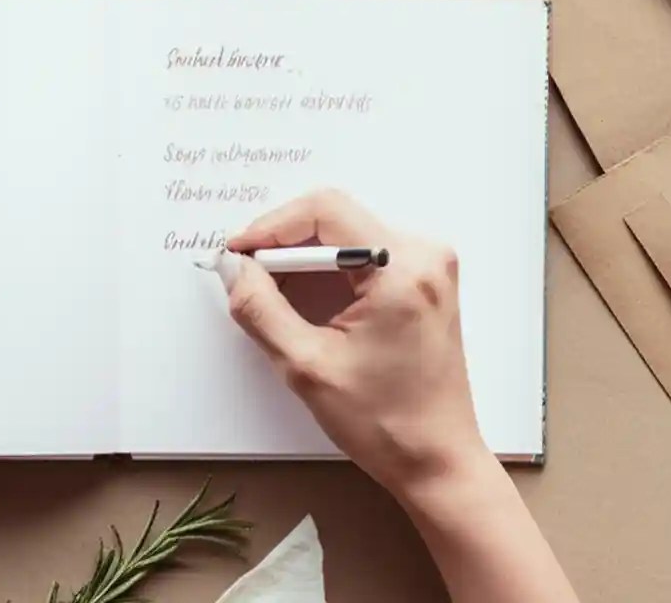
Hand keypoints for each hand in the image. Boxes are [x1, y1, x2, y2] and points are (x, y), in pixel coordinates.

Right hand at [221, 189, 485, 492]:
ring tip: (271, 293)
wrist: (437, 460)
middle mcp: (425, 256)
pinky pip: (365, 253)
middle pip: (336, 217)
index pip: (325, 211)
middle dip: (283, 242)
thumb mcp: (306, 366)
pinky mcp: (425, 281)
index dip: (271, 226)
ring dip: (304, 257)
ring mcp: (430, 266)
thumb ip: (261, 309)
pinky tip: (305, 300)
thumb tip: (233, 268)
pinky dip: (327, 269)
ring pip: (347, 233)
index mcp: (402, 271)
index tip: (238, 253)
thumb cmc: (384, 423)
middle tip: (246, 274)